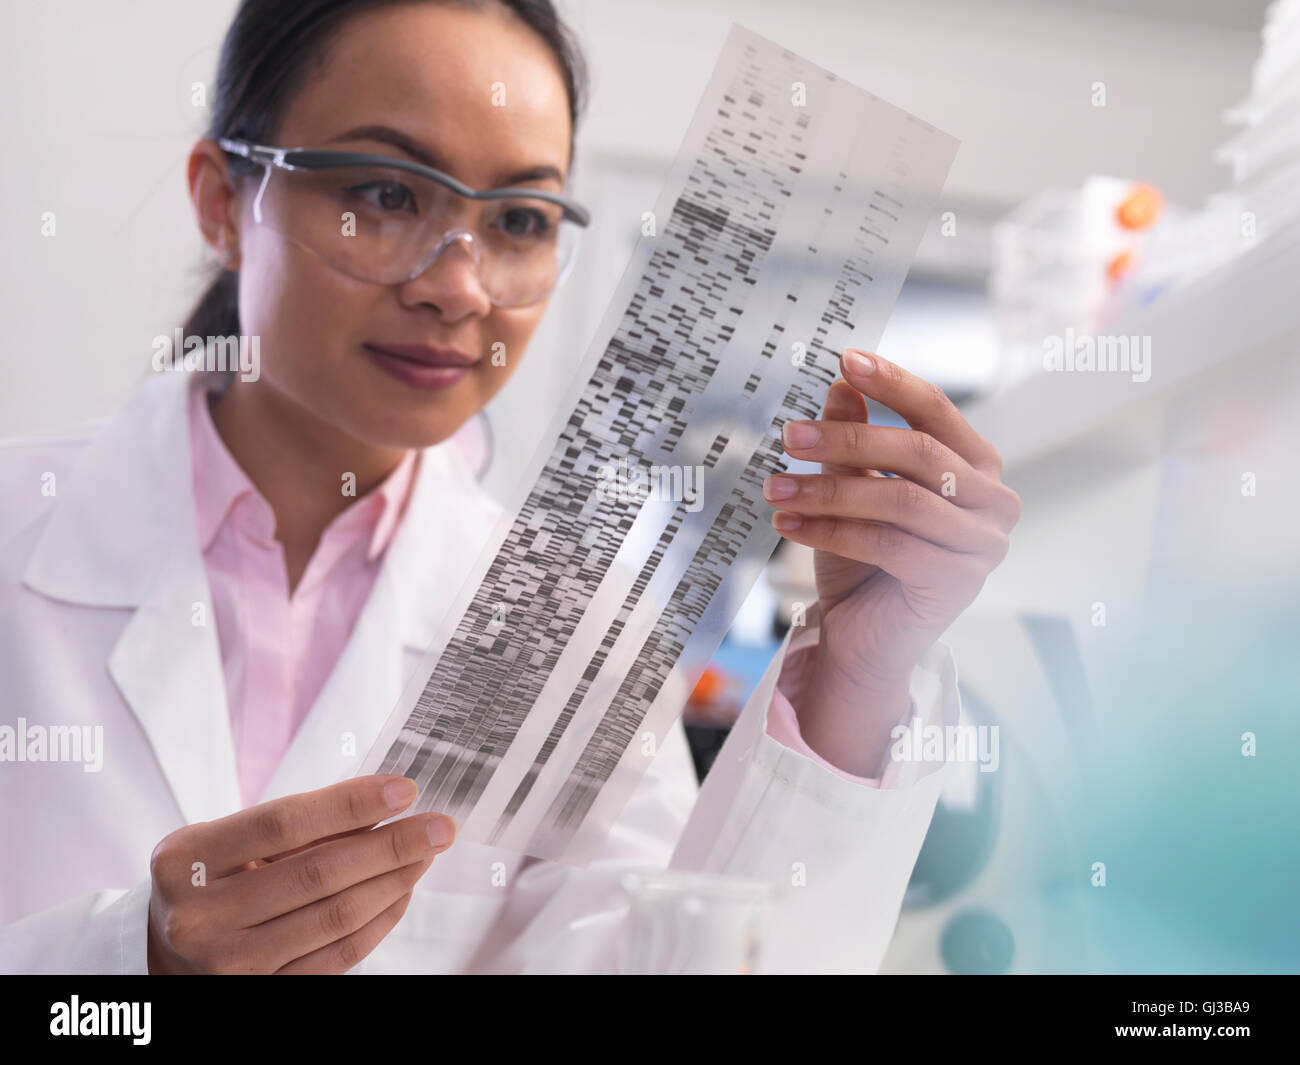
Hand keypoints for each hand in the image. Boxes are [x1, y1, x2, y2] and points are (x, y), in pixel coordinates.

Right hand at [147, 775, 454, 973]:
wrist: (163, 951)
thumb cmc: (207, 878)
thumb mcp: (225, 839)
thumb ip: (295, 825)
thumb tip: (384, 805)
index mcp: (187, 861)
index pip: (282, 823)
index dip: (350, 804)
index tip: (403, 790)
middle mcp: (202, 916)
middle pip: (317, 874)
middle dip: (391, 845)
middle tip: (438, 826)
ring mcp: (230, 963)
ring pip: (335, 918)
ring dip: (394, 881)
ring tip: (426, 853)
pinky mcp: (260, 991)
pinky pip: (338, 956)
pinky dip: (380, 920)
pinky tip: (402, 891)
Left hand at [762, 349, 1020, 773]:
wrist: (865, 640)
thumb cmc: (864, 560)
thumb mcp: (853, 489)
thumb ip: (855, 439)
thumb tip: (841, 384)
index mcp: (978, 468)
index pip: (938, 412)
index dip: (893, 383)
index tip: (845, 359)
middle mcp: (994, 503)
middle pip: (918, 453)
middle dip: (847, 438)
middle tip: (789, 435)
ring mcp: (982, 546)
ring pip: (899, 500)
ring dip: (828, 489)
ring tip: (775, 486)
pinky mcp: (956, 583)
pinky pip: (887, 543)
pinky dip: (832, 529)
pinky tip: (789, 523)